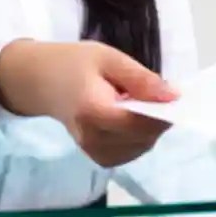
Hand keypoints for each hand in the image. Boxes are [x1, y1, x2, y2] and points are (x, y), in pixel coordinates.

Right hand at [0, 40, 177, 167]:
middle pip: (143, 138)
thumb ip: (141, 79)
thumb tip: (174, 96)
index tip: (175, 95)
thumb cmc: (73, 64)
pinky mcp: (98, 157)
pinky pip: (131, 152)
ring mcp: (93, 152)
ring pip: (141, 147)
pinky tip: (132, 118)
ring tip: (140, 103)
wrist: (40, 81)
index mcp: (93, 111)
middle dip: (158, 119)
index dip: (163, 113)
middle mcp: (92, 138)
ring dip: (150, 128)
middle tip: (156, 94)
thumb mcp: (109, 58)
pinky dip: (140, 137)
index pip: (139, 123)